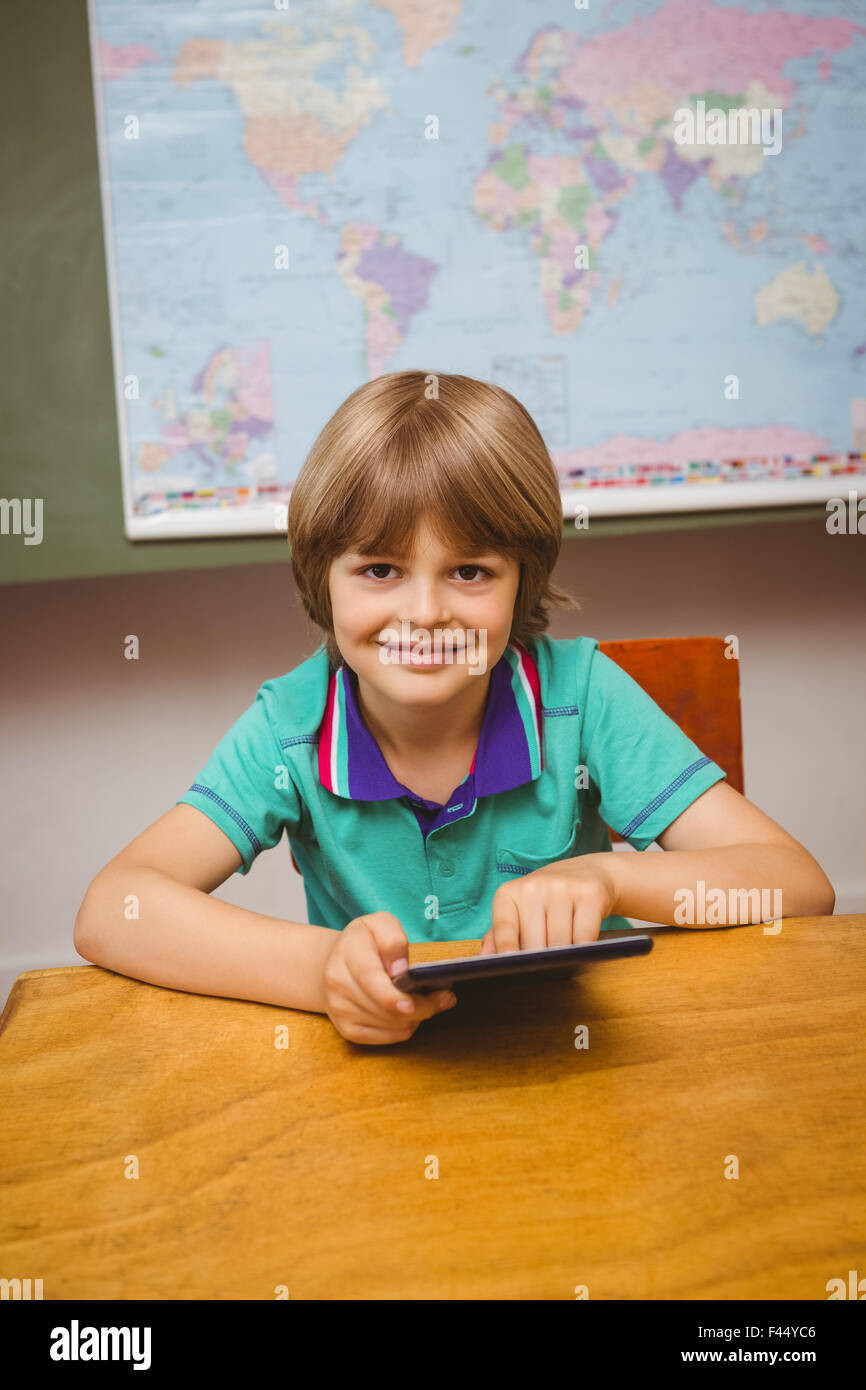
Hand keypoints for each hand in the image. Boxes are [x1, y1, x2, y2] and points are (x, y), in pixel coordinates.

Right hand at [322, 911, 456, 1044]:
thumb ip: (393, 940)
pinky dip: (403, 1029)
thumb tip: (401, 969)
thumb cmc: (364, 941)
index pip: (370, 980)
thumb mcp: (379, 924)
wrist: (332, 962)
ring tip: (429, 1002)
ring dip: (415, 1018)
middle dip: (421, 1007)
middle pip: (384, 1008)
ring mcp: (339, 1010)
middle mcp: (338, 984)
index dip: (392, 996)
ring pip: (388, 1025)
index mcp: (347, 953)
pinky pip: (385, 1037)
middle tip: (445, 998)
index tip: (413, 1003)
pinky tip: (410, 1014)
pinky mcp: (347, 1029)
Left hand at [478, 856, 616, 953]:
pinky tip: (583, 943)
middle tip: (547, 964)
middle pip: (534, 942)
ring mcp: (562, 888)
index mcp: (510, 893)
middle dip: (541, 960)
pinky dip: (584, 947)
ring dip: (565, 956)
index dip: (506, 945)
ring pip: (560, 942)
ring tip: (566, 951)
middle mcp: (534, 886)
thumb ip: (500, 935)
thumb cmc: (547, 899)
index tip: (508, 962)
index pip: (504, 925)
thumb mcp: (520, 911)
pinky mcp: (589, 893)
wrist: (587, 873)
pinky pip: (584, 936)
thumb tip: (484, 958)